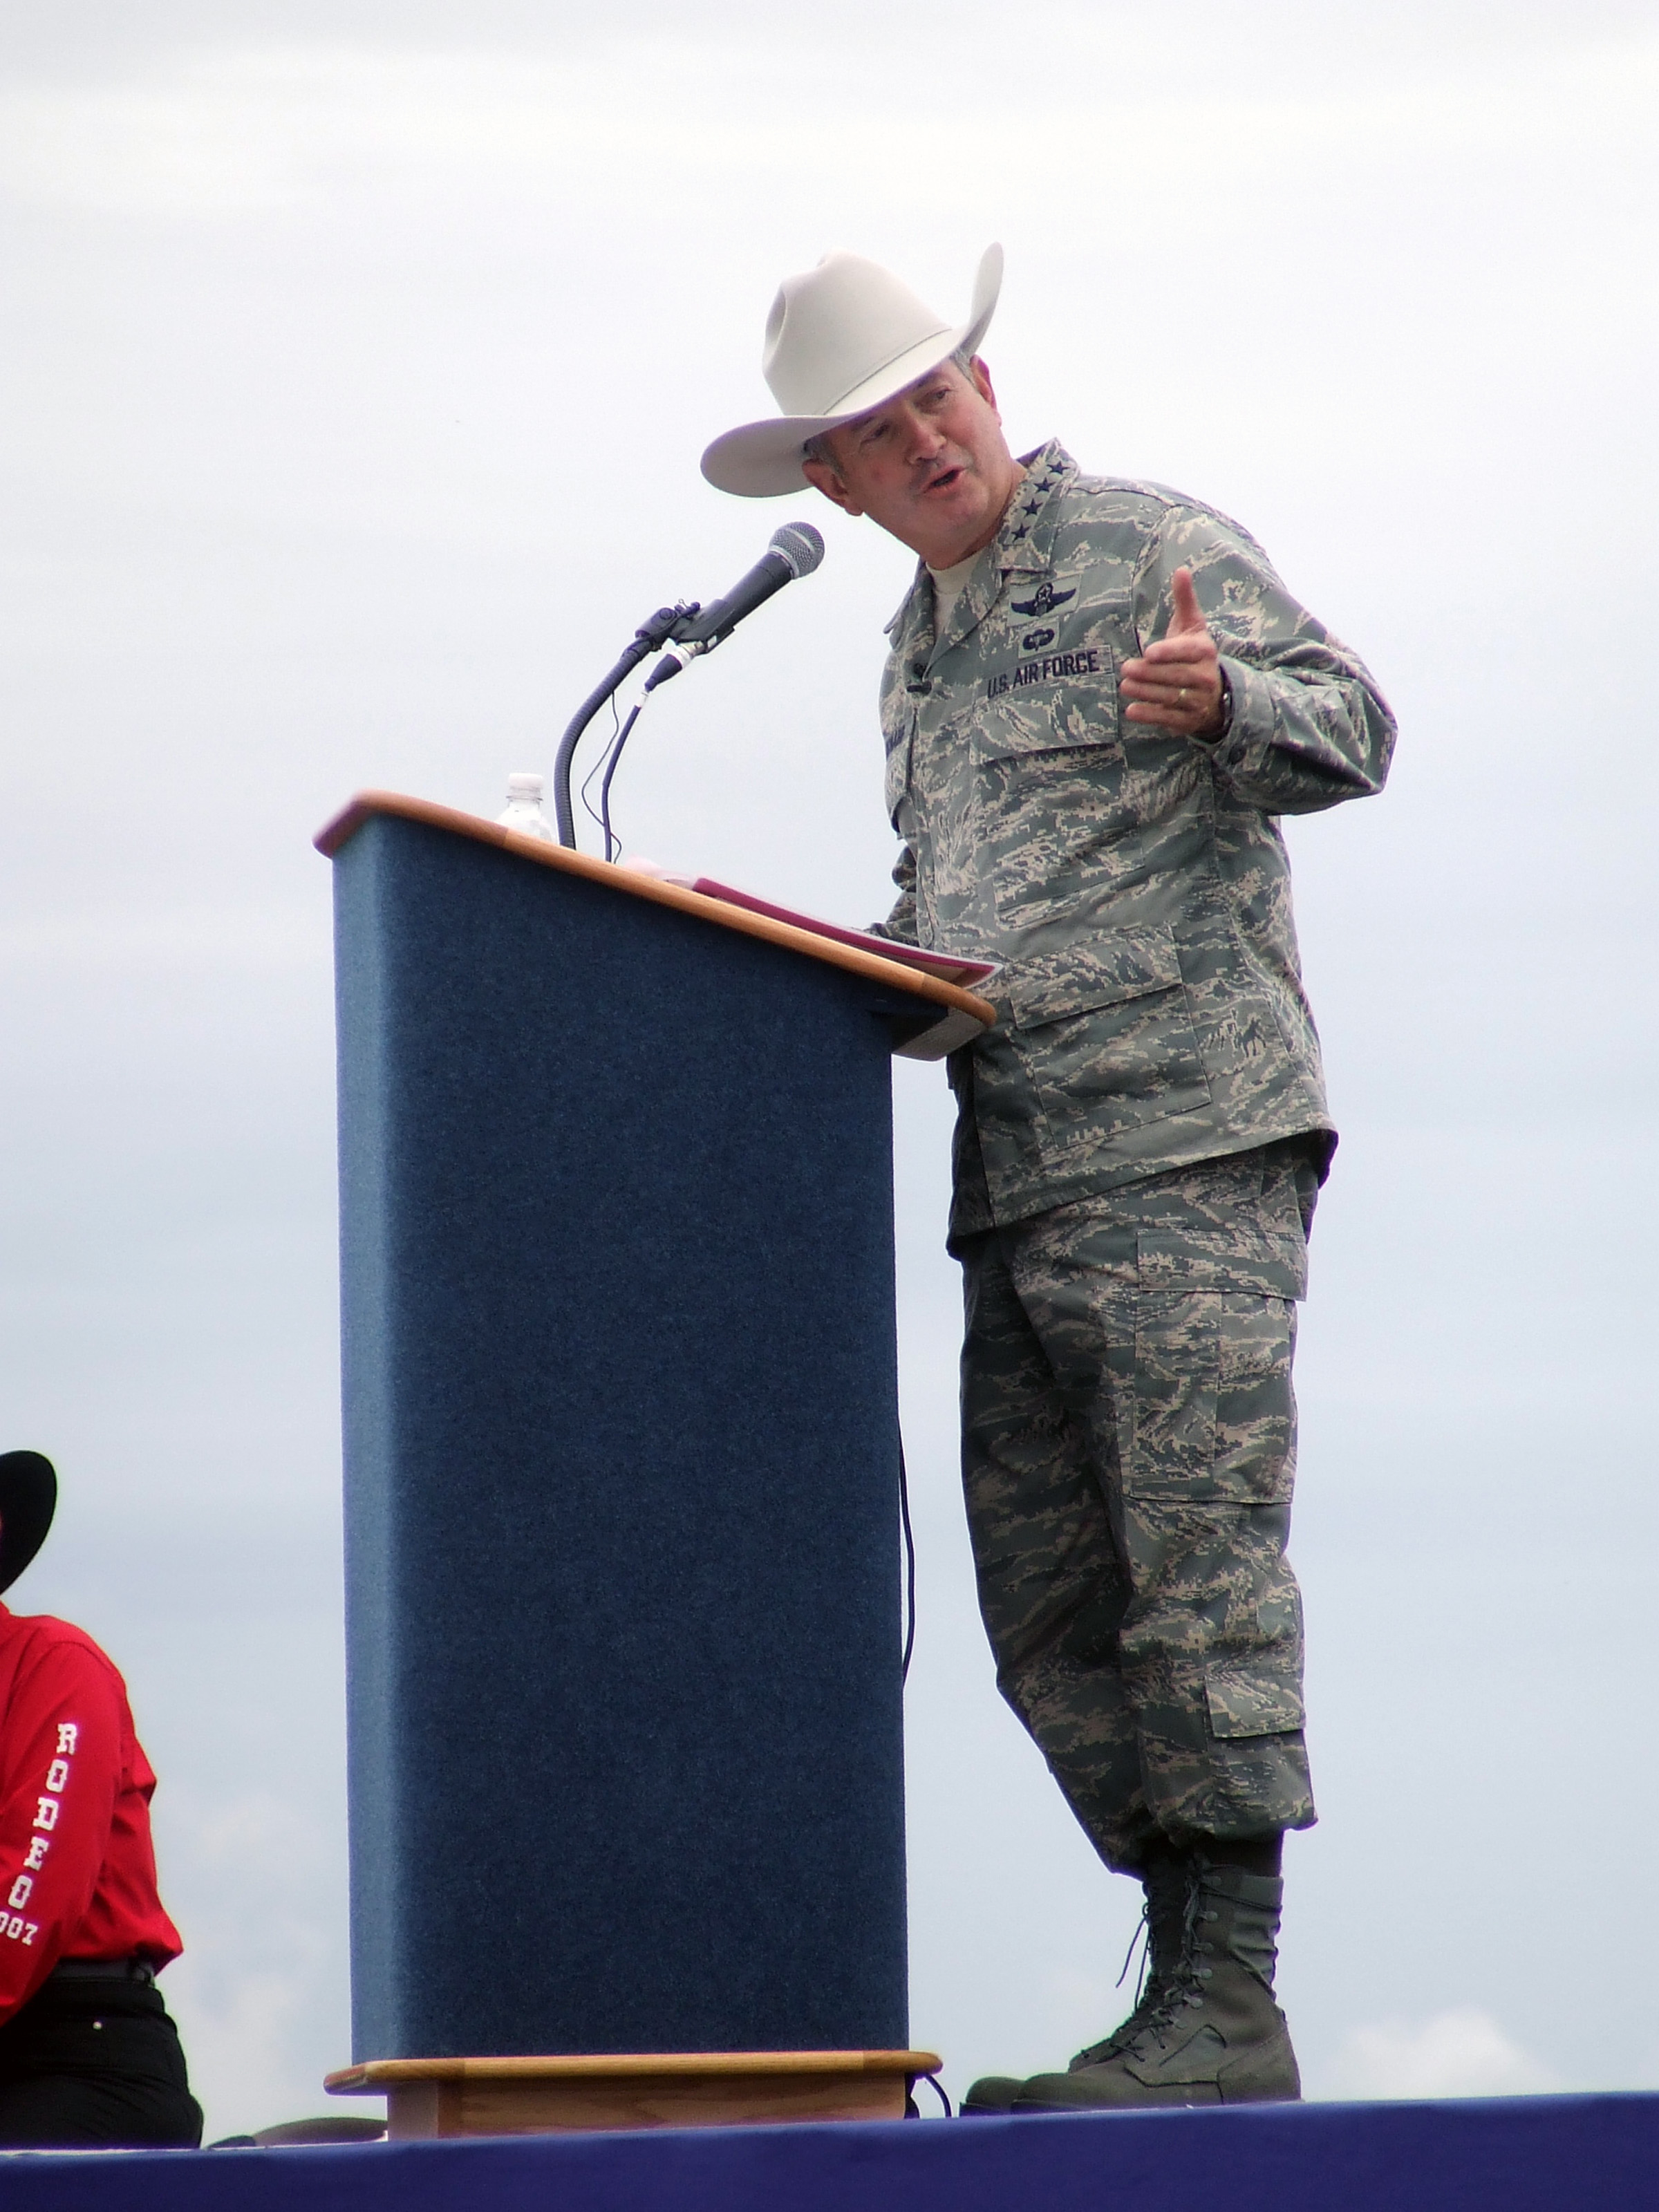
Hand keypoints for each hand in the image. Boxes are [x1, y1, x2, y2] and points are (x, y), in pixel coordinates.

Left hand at [1120, 567, 1223, 736]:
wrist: (1216, 694)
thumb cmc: (1195, 653)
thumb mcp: (1193, 626)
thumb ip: (1185, 600)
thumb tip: (1181, 569)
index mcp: (1205, 651)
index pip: (1187, 652)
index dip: (1168, 652)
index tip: (1148, 652)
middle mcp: (1205, 677)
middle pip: (1175, 676)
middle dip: (1149, 673)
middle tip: (1125, 669)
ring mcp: (1198, 701)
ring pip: (1170, 697)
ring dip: (1146, 693)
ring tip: (1125, 686)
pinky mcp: (1188, 720)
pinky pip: (1168, 719)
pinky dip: (1150, 715)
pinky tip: (1131, 711)